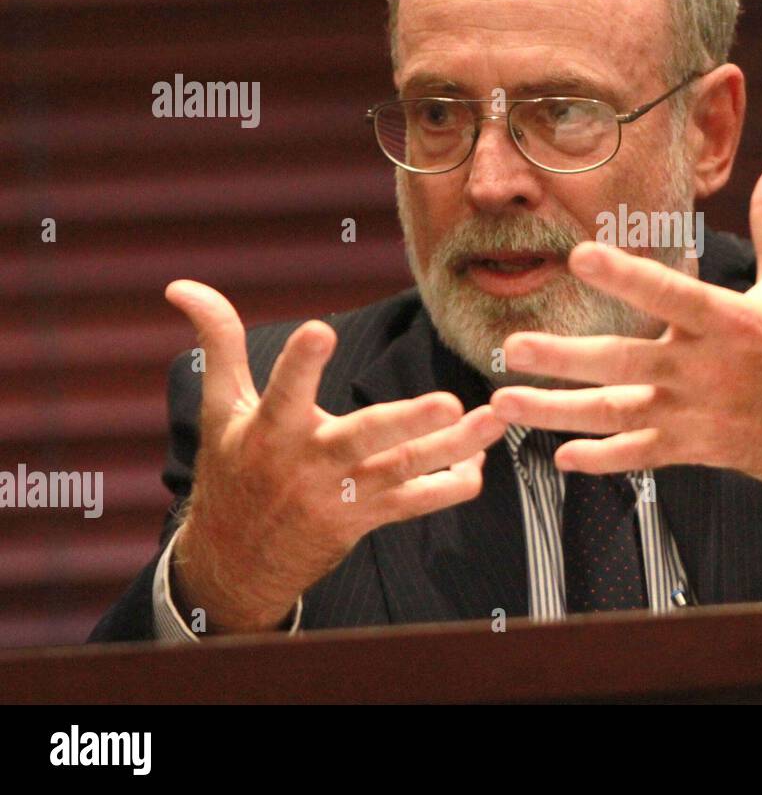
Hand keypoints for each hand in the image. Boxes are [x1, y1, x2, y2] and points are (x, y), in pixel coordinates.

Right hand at [166, 281, 505, 631]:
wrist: (236, 562)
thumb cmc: (232, 470)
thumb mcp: (219, 408)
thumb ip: (218, 343)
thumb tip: (182, 285)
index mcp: (270, 430)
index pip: (283, 391)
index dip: (299, 363)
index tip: (317, 329)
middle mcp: (310, 463)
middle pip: (363, 438)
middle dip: (407, 421)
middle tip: (448, 402)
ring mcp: (344, 494)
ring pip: (406, 470)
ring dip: (454, 447)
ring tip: (494, 421)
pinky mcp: (369, 518)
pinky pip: (417, 504)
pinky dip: (450, 486)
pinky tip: (479, 462)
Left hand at [489, 150, 761, 499]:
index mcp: (733, 323)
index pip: (671, 295)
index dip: (626, 276)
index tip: (579, 256)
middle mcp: (709, 371)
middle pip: (626, 362)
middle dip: (564, 358)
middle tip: (510, 348)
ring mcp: (698, 415)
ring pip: (618, 414)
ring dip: (558, 411)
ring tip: (506, 402)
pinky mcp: (696, 447)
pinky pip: (641, 456)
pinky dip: (602, 459)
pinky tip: (561, 455)